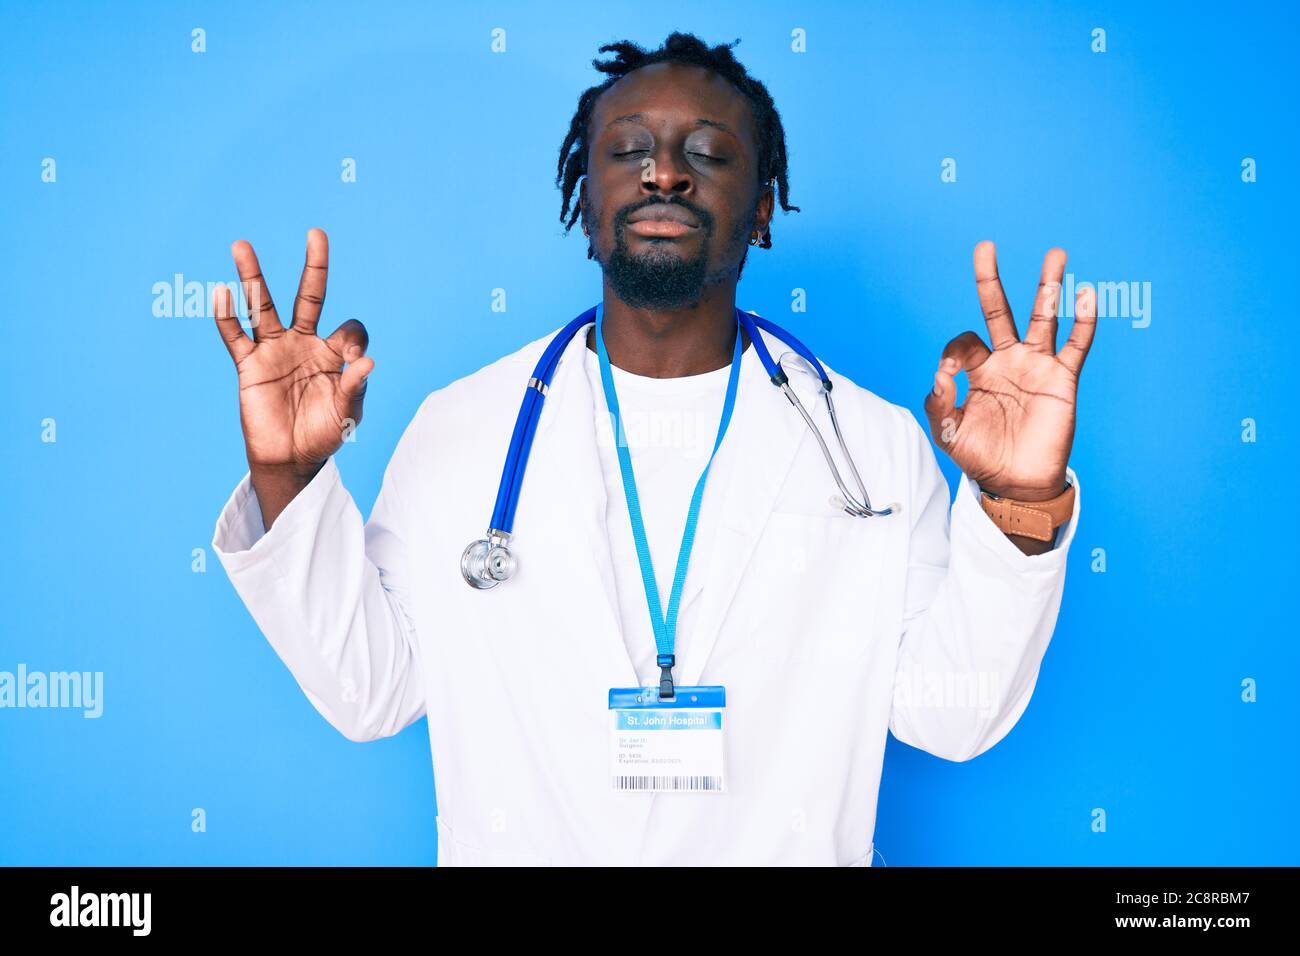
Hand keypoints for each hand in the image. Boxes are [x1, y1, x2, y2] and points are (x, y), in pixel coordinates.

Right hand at [213, 229, 371, 524]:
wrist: (291, 459)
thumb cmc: (324, 435)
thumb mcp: (348, 414)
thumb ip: (355, 388)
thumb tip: (367, 362)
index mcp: (333, 353)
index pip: (350, 329)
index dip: (355, 341)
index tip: (354, 363)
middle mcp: (304, 343)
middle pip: (309, 296)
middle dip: (314, 266)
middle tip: (316, 234)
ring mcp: (275, 350)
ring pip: (262, 306)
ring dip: (252, 277)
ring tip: (241, 245)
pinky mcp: (250, 366)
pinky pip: (235, 336)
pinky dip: (226, 317)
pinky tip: (221, 295)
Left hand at [923, 241, 1096, 501]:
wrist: (1016, 482)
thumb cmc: (982, 457)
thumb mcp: (947, 431)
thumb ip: (937, 402)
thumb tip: (941, 372)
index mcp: (978, 371)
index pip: (965, 340)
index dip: (954, 350)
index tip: (949, 373)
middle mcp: (1008, 360)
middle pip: (999, 310)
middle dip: (990, 279)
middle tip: (984, 246)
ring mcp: (1036, 366)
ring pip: (1042, 317)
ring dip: (1048, 285)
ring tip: (1055, 254)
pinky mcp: (1062, 378)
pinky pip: (1076, 344)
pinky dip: (1083, 321)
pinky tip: (1086, 295)